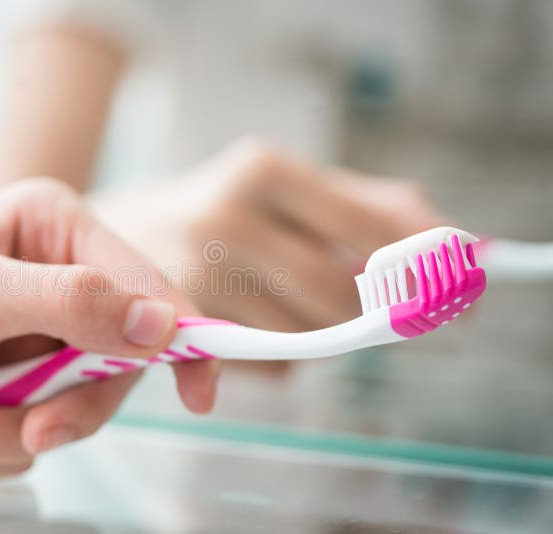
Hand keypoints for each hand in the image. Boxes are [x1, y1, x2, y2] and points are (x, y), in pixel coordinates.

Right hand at [91, 138, 447, 331]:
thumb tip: (451, 240)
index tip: (460, 289)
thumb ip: (365, 204)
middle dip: (369, 312)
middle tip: (384, 314)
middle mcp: (223, 220)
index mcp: (259, 169)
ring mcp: (195, 278)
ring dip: (317, 334)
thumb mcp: (280, 188)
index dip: (422, 263)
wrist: (101, 234)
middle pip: (338, 294)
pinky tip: (250, 321)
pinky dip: (279, 356)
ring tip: (282, 302)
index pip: (368, 226)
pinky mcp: (177, 331)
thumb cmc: (209, 209)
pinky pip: (266, 366)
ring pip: (304, 339)